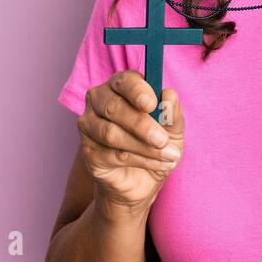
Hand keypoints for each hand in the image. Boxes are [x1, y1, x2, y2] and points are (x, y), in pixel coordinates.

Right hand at [77, 70, 184, 217]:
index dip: (137, 91)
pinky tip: (157, 164)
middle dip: (141, 125)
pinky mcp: (88, 151)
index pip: (124, 81)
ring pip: (111, 133)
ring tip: (168, 156)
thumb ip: (172, 113)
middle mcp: (100, 101)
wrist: (144, 180)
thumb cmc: (157, 145)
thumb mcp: (174, 130)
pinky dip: (140, 160)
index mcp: (122, 87)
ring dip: (143, 146)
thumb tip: (169, 95)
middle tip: (162, 140)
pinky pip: (112, 154)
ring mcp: (89, 125)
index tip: (151, 104)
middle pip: (113, 107)